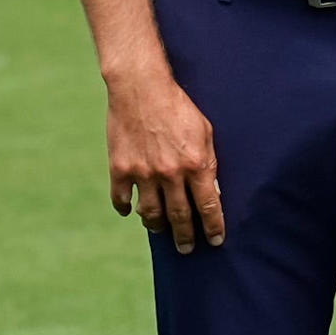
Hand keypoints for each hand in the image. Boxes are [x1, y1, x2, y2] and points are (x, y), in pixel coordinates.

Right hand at [111, 70, 224, 252]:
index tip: (215, 241)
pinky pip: (121, 199)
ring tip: (160, 230)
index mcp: (195, 164)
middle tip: (187, 249)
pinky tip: (130, 211)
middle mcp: (170, 173)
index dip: (213, 227)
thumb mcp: (205, 131)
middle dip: (185, 237)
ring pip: (150, 214)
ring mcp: (143, 173)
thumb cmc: (178, 106)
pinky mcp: (120, 167)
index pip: (208, 206)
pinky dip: (125, 208)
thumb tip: (213, 192)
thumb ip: (209, 162)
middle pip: (180, 216)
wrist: (141, 86)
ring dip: (157, 226)